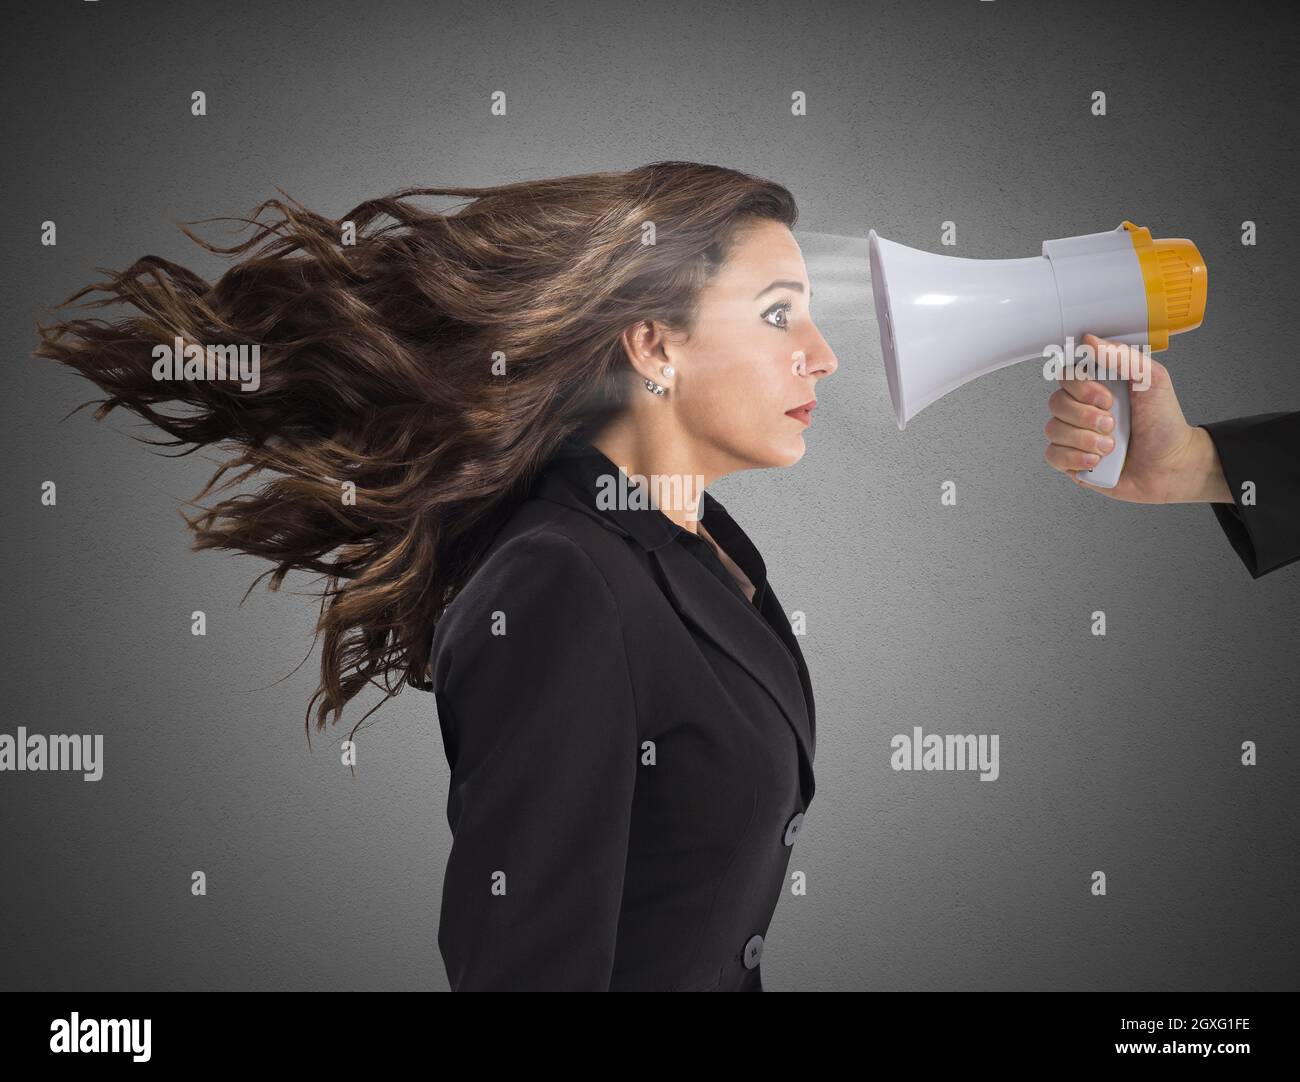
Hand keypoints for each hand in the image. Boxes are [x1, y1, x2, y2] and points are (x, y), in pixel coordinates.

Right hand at [1043, 333, 1231, 503]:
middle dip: (1086, 416)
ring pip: (1053, 429)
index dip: (1081, 388)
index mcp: (1098, 386)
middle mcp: (1083, 409)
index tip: (1106, 397)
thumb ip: (1122, 356)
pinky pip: (1053, 455)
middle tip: (1112, 423)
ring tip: (1110, 446)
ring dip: (1084, 439)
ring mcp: (1075, 435)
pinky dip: (1075, 458)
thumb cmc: (1165, 425)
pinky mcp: (1072, 461)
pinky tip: (1097, 459)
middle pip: (1056, 403)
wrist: (1172, 465)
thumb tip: (1091, 341)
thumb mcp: (1152, 380)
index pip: (1067, 376)